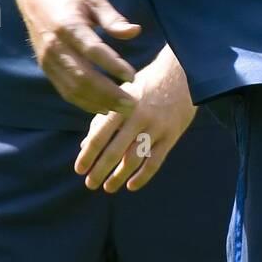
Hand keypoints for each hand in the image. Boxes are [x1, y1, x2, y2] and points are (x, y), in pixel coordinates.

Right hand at [15, 0, 138, 113]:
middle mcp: (55, 45)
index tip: (132, 77)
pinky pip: (64, 91)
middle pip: (82, 77)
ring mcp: (47, 59)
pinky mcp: (45, 68)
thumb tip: (135, 32)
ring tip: (121, 108)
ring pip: (72, 89)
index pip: (92, 51)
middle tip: (131, 103)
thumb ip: (113, 18)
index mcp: (68, 25)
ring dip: (98, 102)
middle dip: (108, 94)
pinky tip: (102, 106)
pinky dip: (83, 102)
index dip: (113, 66)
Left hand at [74, 48, 195, 192]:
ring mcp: (156, 127)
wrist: (182, 74)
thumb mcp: (121, 95)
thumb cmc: (145, 85)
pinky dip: (142, 177)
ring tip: (108, 187)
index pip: (99, 135)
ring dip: (119, 176)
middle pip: (115, 151)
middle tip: (89, 184)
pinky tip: (131, 186)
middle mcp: (138, 117)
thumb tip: (85, 146)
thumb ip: (103, 118)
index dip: (88, 155)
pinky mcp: (171, 135)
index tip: (79, 169)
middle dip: (100, 171)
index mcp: (121, 105)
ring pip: (134, 159)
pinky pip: (155, 162)